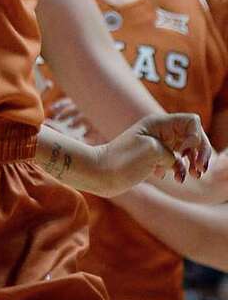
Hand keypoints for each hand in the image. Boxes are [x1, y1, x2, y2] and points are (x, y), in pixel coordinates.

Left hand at [94, 112, 211, 196]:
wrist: (100, 174)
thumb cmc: (122, 161)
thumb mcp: (151, 151)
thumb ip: (173, 151)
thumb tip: (178, 160)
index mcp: (159, 124)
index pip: (192, 122)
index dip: (196, 138)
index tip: (184, 154)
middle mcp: (160, 131)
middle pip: (194, 135)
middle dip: (200, 153)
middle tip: (198, 171)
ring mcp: (158, 144)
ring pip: (187, 149)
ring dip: (193, 163)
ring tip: (191, 176)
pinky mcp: (154, 158)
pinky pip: (176, 161)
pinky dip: (179, 170)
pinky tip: (170, 177)